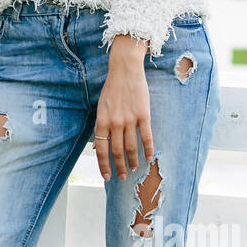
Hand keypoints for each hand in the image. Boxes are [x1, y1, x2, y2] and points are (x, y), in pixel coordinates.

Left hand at [94, 36, 153, 181]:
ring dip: (132, 161)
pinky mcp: (143, 115)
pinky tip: (149, 158)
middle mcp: (114, 123)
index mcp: (102, 121)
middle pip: (117, 151)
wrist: (125, 70)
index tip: (107, 176)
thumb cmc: (112, 89)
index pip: (101, 150)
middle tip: (122, 177)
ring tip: (133, 169)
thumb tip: (97, 147)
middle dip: (119, 167)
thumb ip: (100, 127)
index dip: (104, 165)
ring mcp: (129, 119)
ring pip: (131, 147)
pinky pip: (146, 137)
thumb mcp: (100, 108)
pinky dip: (148, 149)